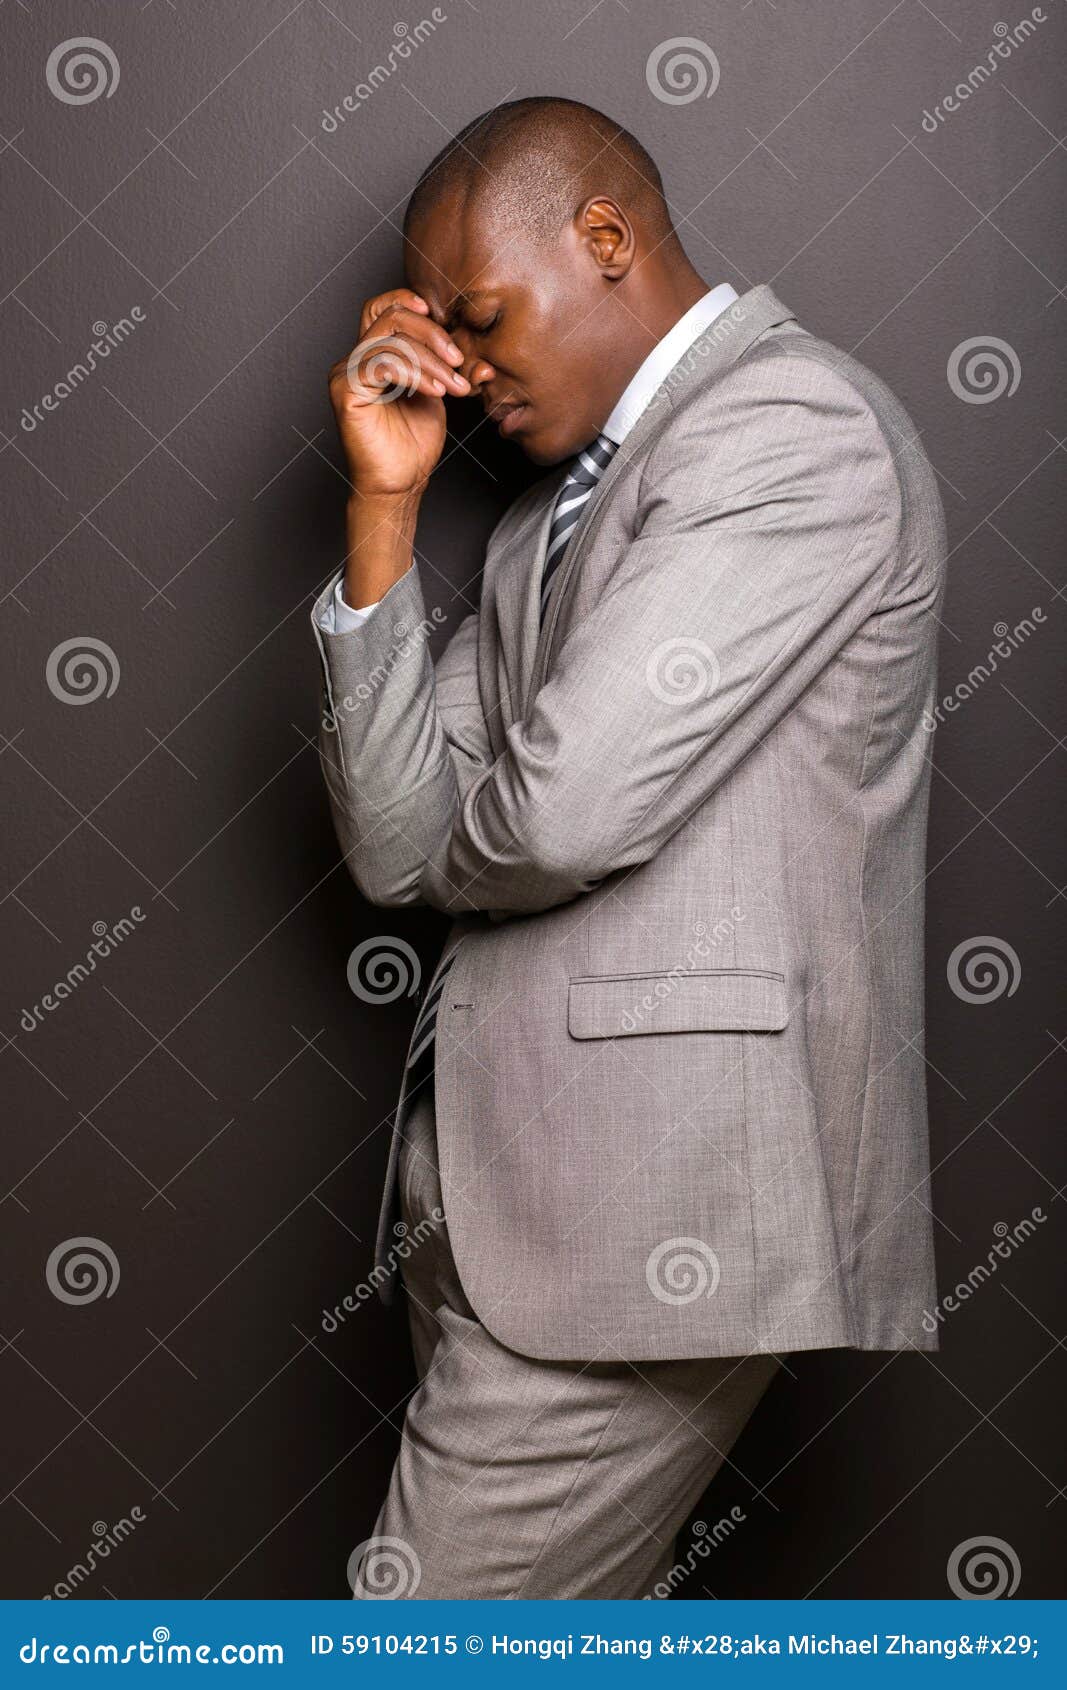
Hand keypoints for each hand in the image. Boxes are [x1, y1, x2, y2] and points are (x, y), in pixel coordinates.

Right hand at [328, 288, 470, 497]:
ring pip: (390, 340)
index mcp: (374, 355)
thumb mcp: (437, 393)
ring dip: (430, 361)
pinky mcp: (345, 391)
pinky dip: (414, 373)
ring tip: (453, 386)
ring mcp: (347, 373)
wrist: (399, 483)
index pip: (383, 308)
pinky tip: (435, 391)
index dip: (407, 300)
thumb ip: (445, 365)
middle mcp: (356, 360)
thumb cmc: (414, 443)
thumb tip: (472, 353)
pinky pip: (382, 364)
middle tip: (458, 361)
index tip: (441, 315)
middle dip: (432, 334)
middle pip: (390, 317)